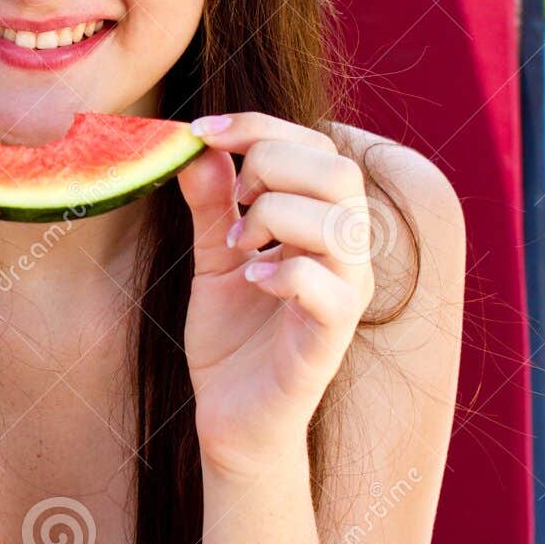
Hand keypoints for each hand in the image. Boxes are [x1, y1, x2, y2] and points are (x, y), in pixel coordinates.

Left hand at [176, 111, 375, 478]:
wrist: (232, 417)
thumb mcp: (212, 257)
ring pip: (339, 222)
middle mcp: (346, 253)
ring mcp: (345, 294)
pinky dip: (282, 272)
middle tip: (235, 202)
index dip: (258, 127)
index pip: (315, 146)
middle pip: (340, 171)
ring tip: (239, 245)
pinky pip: (327, 287)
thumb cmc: (232, 338)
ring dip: (276, 217)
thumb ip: (211, 204)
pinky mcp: (330, 337)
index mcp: (323, 224)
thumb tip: (198, 144)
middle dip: (274, 166)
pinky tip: (251, 281)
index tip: (201, 131)